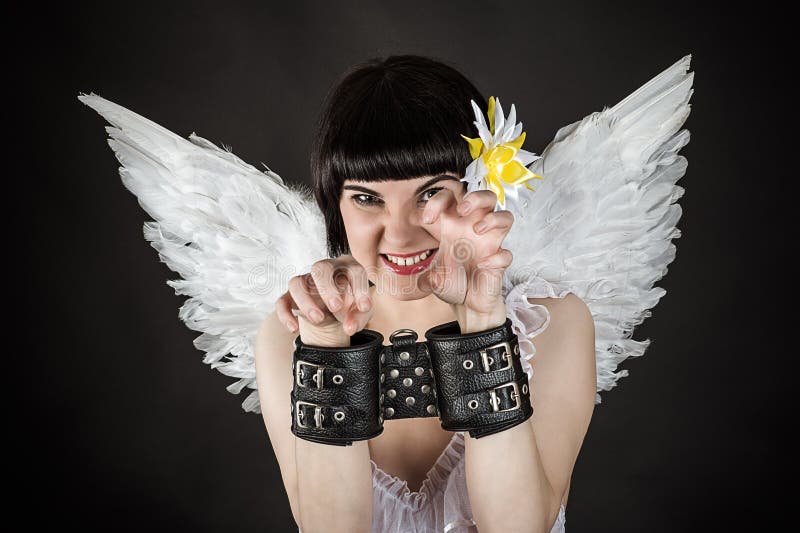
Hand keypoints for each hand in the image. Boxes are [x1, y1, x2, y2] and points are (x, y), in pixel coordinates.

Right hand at [275, 255, 373, 344]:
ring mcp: (306, 281)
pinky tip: (294, 329)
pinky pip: (282, 301)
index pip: (354, 271)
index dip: (360, 288)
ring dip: (305, 301)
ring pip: (297, 282)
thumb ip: (358, 318)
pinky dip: (285, 315)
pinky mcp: (291, 295)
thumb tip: (349, 327)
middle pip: (320, 267)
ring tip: (318, 320)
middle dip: (327, 287)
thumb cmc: (351, 305)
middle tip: (335, 307)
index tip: (364, 307)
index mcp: (347, 268)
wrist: (335, 311)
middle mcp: (325, 269)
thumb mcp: (360, 311)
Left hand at [420, 188, 513, 326]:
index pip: (452, 200)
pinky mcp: (499, 262)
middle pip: (486, 198)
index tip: (427, 219)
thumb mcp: (432, 276)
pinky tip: (482, 265)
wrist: (466, 305)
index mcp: (455, 227)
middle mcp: (474, 231)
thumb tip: (423, 280)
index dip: (438, 201)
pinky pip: (506, 254)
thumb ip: (425, 275)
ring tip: (478, 229)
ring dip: (493, 218)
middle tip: (463, 209)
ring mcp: (489, 245)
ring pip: (505, 217)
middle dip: (476, 197)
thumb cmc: (453, 283)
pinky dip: (496, 258)